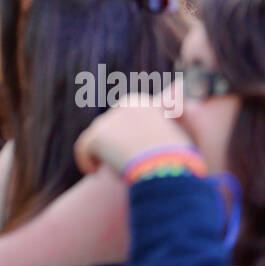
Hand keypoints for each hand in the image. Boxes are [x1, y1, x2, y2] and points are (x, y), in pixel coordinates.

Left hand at [73, 96, 194, 177]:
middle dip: (117, 144)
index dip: (130, 136)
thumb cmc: (180, 158)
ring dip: (106, 153)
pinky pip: (83, 148)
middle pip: (113, 127)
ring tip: (120, 171)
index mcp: (145, 103)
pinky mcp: (96, 136)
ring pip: (100, 138)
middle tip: (128, 165)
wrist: (169, 168)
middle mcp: (125, 105)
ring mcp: (110, 119)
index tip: (137, 153)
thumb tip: (180, 94)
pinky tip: (94, 171)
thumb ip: (175, 118)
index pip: (129, 118)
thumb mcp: (181, 136)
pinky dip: (86, 160)